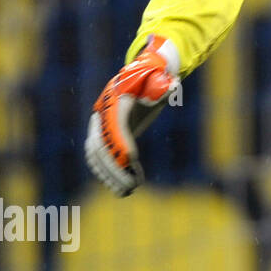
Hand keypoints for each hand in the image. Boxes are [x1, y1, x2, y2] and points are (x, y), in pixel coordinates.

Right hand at [85, 35, 179, 196]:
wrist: (134, 79)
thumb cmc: (150, 80)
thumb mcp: (158, 80)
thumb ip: (164, 85)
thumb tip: (174, 84)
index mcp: (116, 103)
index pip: (115, 127)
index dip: (121, 143)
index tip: (133, 160)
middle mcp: (102, 117)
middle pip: (102, 146)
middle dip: (114, 168)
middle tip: (131, 187)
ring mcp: (99, 128)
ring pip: (96, 156)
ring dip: (108, 175)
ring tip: (125, 192)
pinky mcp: (102, 137)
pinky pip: (98, 158)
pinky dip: (105, 173)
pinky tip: (120, 187)